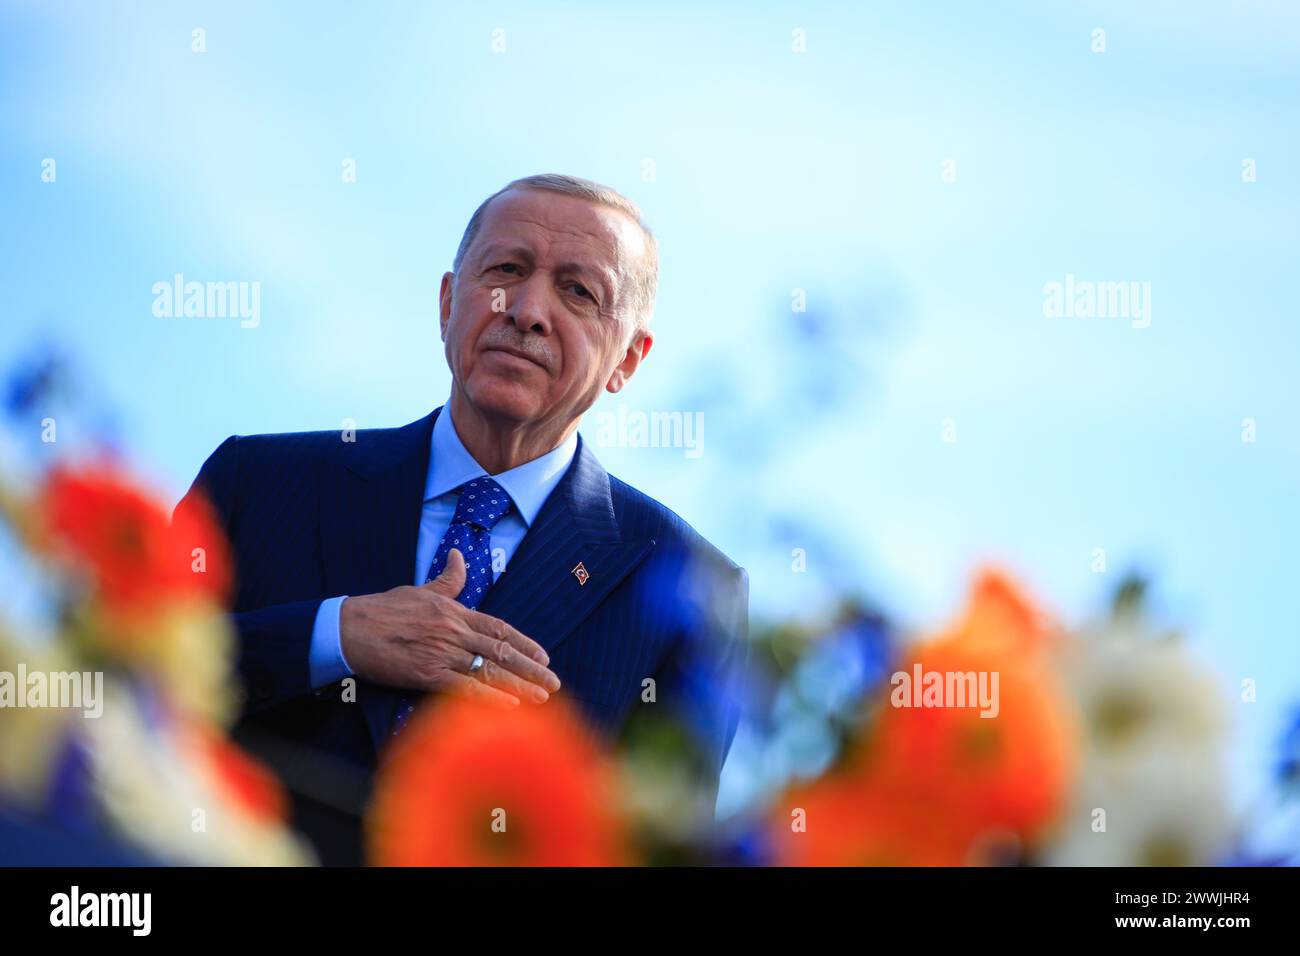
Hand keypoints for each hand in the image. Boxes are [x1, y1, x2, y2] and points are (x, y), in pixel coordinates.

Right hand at [338, 548, 560, 706]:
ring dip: (518, 685)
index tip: (544, 656)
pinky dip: (489, 697)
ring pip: (488, 670)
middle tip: (553, 683)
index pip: (500, 628)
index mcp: (456, 612)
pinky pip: (464, 687)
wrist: (350, 628)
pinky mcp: (426, 674)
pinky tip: (509, 705)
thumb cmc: (384, 609)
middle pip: (501, 651)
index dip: (525, 643)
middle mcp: (455, 632)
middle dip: (531, 668)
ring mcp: (442, 653)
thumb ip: (447, 579)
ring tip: (541, 697)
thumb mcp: (420, 589)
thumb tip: (459, 555)